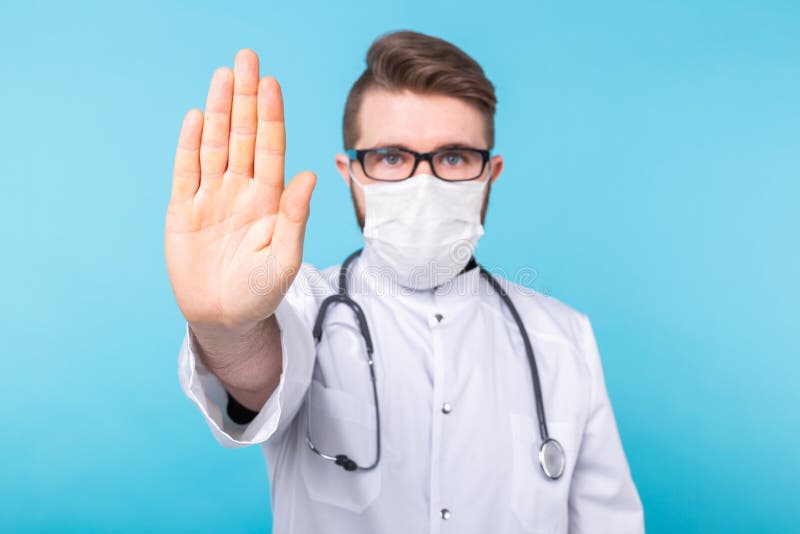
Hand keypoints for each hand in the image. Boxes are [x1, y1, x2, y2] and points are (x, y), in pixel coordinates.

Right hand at [165, 49, 314, 335]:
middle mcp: (242, 190)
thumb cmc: (262, 291)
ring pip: (215, 145)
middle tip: (246, 58)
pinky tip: (195, 117)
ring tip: (223, 76)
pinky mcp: (183, 210)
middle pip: (242, 135)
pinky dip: (189, 145)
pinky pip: (186, 171)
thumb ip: (294, 215)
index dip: (270, 116)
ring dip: (217, 111)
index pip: (271, 147)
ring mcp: (212, 197)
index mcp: (270, 199)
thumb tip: (310, 174)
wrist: (225, 319)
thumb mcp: (285, 257)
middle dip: (245, 97)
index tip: (271, 83)